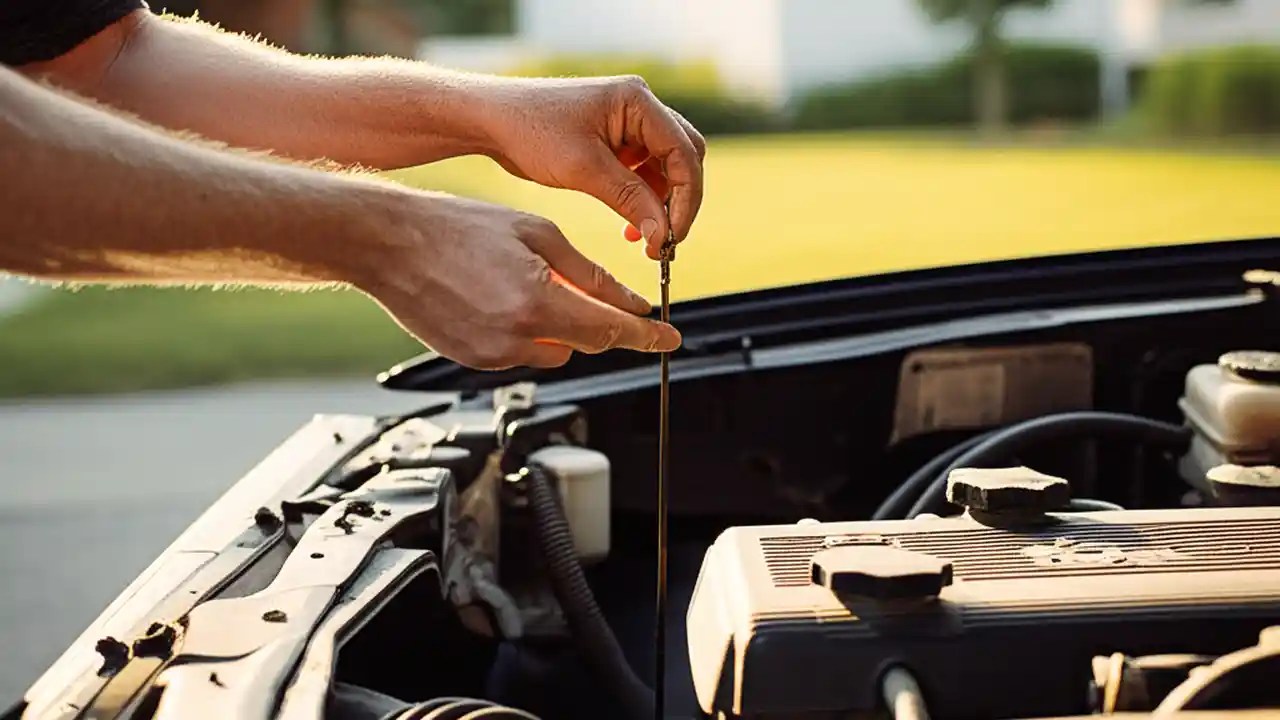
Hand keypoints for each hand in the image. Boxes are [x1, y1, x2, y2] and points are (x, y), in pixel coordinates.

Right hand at [358, 192, 679, 369]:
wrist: (388, 243)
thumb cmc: (457, 228)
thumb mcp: (537, 234)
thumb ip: (590, 273)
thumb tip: (630, 300)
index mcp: (539, 302)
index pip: (611, 330)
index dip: (647, 336)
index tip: (670, 339)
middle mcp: (517, 338)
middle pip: (586, 343)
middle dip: (595, 319)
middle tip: (581, 285)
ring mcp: (493, 356)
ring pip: (554, 350)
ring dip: (557, 324)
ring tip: (521, 281)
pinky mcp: (474, 362)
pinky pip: (521, 353)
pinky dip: (525, 330)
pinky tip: (497, 296)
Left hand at [478, 75, 705, 258]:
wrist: (490, 121)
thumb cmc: (531, 132)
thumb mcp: (584, 170)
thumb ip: (631, 201)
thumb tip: (665, 236)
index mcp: (638, 100)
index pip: (684, 152)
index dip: (686, 199)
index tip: (672, 237)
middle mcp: (639, 106)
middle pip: (683, 157)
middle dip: (678, 201)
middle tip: (664, 240)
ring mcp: (628, 122)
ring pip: (665, 168)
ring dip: (659, 204)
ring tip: (641, 239)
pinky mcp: (615, 139)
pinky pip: (644, 172)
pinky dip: (642, 199)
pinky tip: (629, 226)